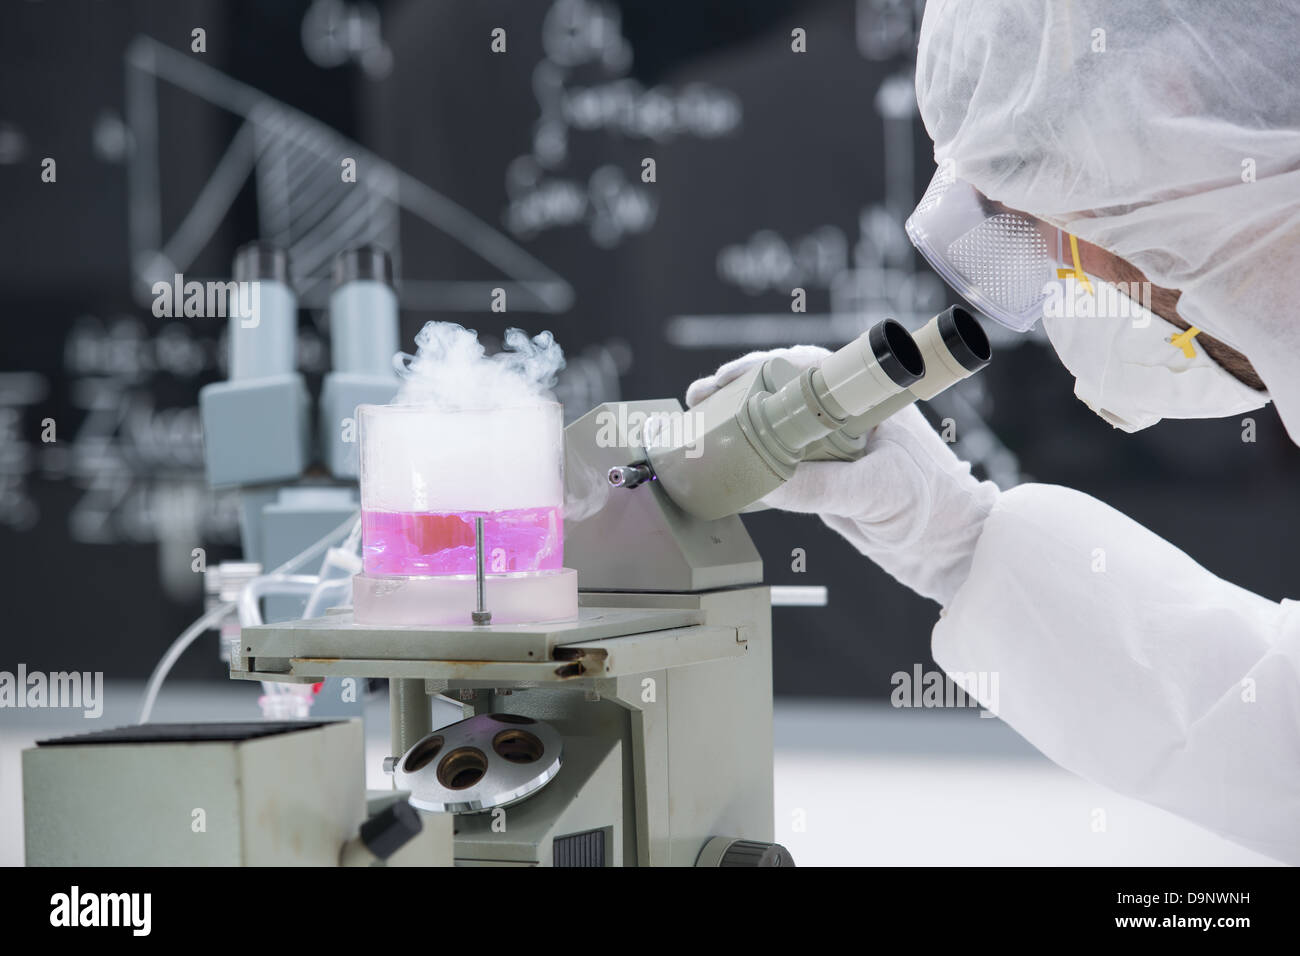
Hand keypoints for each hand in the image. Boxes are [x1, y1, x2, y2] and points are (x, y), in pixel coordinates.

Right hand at [686, 347, 998, 605]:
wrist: (952, 550)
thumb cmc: (934, 508)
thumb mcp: (874, 492)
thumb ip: (821, 487)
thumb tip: (764, 484)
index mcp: (865, 400)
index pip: (803, 367)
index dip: (758, 368)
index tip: (725, 380)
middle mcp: (845, 417)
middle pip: (780, 391)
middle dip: (736, 392)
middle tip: (699, 401)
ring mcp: (833, 448)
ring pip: (775, 425)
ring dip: (738, 426)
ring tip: (699, 429)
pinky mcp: (824, 479)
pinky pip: (779, 462)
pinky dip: (751, 461)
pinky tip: (724, 466)